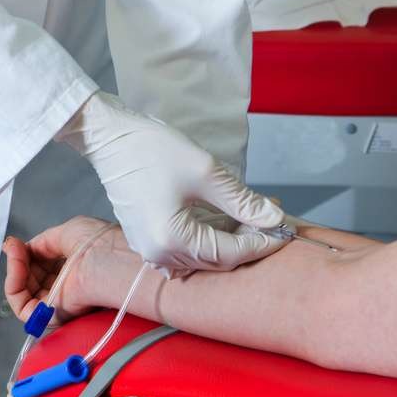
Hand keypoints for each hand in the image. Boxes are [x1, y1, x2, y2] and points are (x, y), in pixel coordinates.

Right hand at [1, 215, 111, 324]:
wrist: (106, 260)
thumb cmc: (97, 243)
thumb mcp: (66, 232)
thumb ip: (42, 243)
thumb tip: (20, 247)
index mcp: (74, 267)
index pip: (42, 265)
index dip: (26, 253)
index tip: (16, 243)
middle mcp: (66, 286)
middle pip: (30, 278)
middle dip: (19, 260)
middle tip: (14, 248)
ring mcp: (59, 302)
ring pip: (24, 292)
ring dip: (14, 271)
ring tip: (15, 255)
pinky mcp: (51, 316)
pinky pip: (22, 306)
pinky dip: (13, 286)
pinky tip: (16, 268)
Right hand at [55, 90, 284, 273]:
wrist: (110, 137)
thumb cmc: (153, 149)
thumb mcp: (205, 172)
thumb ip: (242, 201)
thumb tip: (274, 219)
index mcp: (171, 242)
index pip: (229, 254)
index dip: (261, 242)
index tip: (286, 229)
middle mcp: (158, 255)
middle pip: (216, 259)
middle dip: (247, 238)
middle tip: (272, 215)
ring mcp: (149, 250)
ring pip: (202, 255)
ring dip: (230, 237)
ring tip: (253, 212)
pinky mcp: (147, 238)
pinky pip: (186, 247)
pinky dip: (209, 234)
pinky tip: (226, 215)